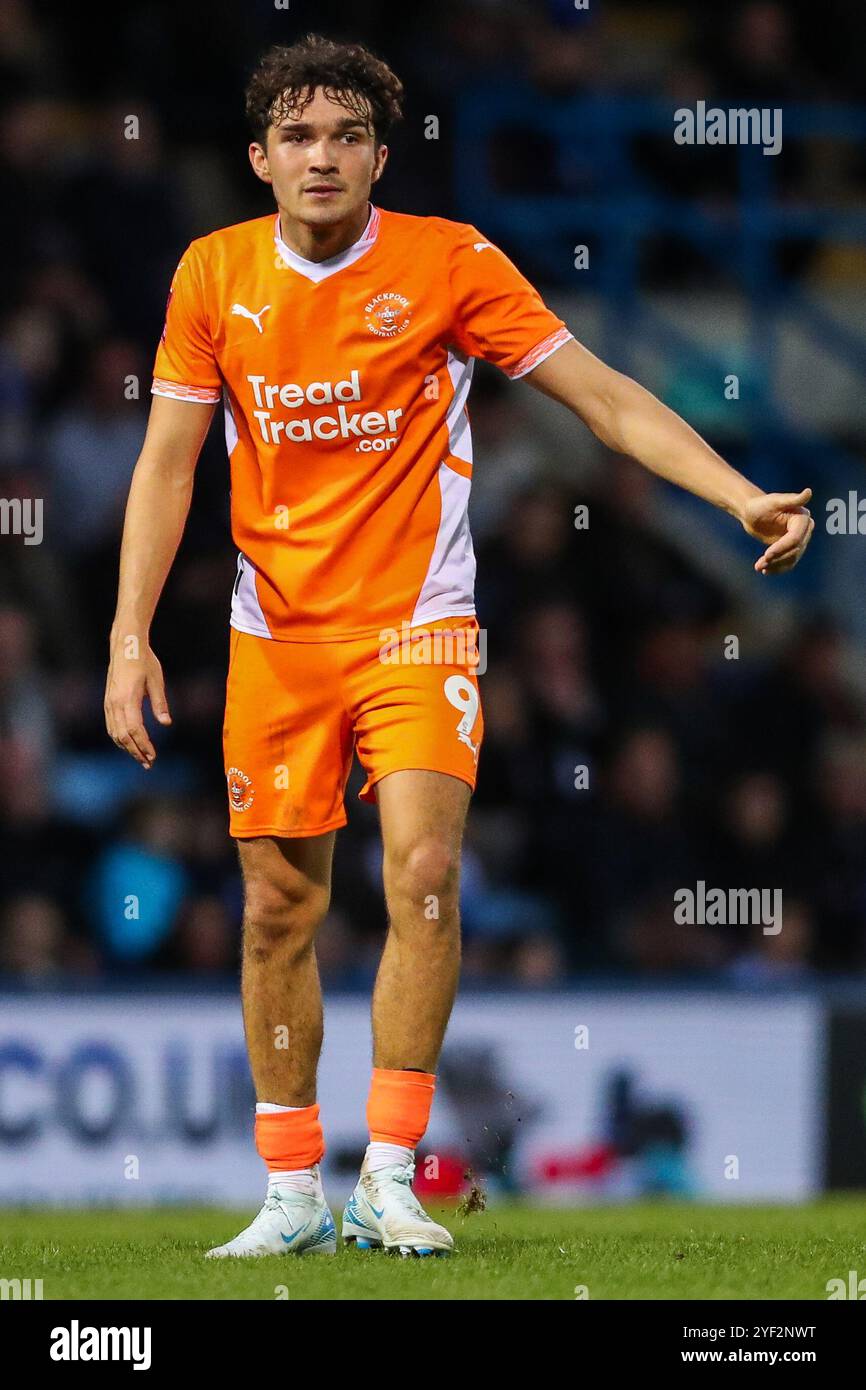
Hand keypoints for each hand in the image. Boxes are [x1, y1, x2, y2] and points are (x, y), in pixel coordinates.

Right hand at [104, 636, 171, 768]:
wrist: (126, 646)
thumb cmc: (144, 661)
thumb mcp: (156, 681)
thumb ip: (160, 703)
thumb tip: (166, 724)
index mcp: (127, 698)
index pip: (135, 730)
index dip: (144, 745)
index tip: (154, 757)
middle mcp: (115, 703)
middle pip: (123, 736)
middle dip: (136, 752)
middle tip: (149, 764)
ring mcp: (109, 703)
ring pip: (115, 733)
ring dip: (127, 748)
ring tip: (140, 757)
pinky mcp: (108, 702)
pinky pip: (111, 726)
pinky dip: (120, 738)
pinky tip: (129, 744)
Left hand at [740, 488, 813, 574]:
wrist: (752, 513)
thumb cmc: (761, 505)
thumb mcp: (774, 501)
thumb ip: (792, 499)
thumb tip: (809, 492)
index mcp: (803, 519)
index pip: (795, 538)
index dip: (782, 548)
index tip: (766, 554)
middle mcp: (805, 530)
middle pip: (795, 550)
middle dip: (778, 558)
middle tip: (760, 564)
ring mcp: (799, 541)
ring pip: (791, 559)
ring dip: (776, 565)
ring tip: (759, 567)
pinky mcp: (790, 549)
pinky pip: (787, 562)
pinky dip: (777, 568)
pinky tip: (765, 571)